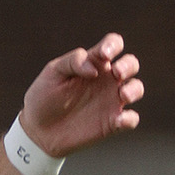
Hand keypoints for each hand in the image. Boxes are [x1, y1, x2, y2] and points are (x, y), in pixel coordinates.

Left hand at [19, 33, 142, 156]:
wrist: (38, 130)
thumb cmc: (44, 97)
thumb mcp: (53, 73)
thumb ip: (73, 62)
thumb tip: (95, 67)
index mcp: (93, 63)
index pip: (112, 45)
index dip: (113, 45)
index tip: (104, 54)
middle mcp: (106, 79)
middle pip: (131, 64)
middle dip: (128, 65)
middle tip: (116, 72)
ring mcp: (111, 100)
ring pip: (136, 88)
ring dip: (134, 89)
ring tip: (123, 95)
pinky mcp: (112, 122)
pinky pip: (131, 119)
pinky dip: (130, 119)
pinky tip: (119, 120)